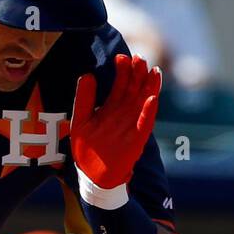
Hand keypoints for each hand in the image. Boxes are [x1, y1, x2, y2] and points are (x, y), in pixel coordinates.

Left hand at [70, 54, 161, 188]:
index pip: (120, 85)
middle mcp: (124, 115)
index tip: (121, 56)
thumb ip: (84, 99)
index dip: (122, 71)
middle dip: (138, 74)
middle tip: (140, 57)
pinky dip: (148, 112)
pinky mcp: (136, 141)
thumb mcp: (80, 121)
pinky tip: (151, 99)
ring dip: (149, 87)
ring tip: (153, 71)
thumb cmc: (87, 150)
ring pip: (143, 103)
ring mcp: (131, 127)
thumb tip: (87, 74)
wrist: (92, 176)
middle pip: (134, 90)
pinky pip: (144, 125)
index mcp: (111, 109)